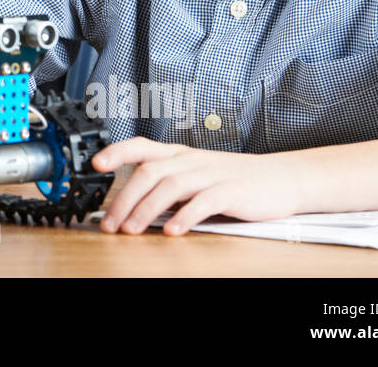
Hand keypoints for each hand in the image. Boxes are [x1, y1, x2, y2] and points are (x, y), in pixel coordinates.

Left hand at [91, 138, 303, 234]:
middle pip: (150, 172)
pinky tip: (172, 231)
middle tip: (111, 224)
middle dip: (125, 198)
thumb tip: (131, 206)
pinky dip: (185, 215)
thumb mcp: (195, 174)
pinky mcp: (232, 192)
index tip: (95, 164)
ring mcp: (211, 174)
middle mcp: (191, 160)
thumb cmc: (233, 179)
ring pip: (171, 186)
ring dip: (147, 209)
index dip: (117, 152)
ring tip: (132, 230)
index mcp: (179, 155)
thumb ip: (167, 184)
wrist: (281, 178)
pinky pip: (204, 202)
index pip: (142, 146)